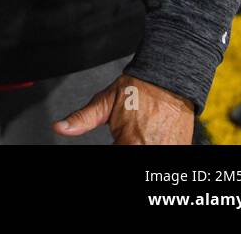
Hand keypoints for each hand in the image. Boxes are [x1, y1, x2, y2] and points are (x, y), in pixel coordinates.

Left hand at [54, 75, 193, 143]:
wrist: (167, 80)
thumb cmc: (136, 89)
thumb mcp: (103, 102)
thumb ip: (82, 119)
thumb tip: (60, 128)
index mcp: (129, 142)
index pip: (117, 156)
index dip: (115, 148)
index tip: (116, 142)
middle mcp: (149, 148)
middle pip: (132, 156)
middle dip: (126, 145)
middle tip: (126, 135)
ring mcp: (168, 149)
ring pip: (148, 160)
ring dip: (141, 147)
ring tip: (139, 134)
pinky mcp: (181, 148)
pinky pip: (165, 155)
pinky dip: (156, 146)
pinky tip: (153, 137)